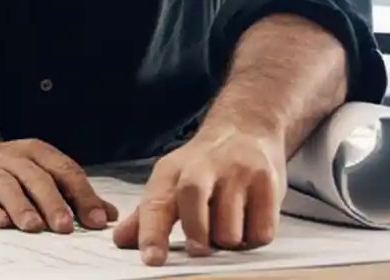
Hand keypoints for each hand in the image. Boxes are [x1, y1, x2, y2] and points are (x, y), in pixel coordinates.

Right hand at [0, 139, 117, 232]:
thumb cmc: (9, 169)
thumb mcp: (42, 172)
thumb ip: (74, 193)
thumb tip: (108, 215)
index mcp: (37, 153)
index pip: (65, 171)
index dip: (83, 196)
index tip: (97, 220)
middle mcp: (12, 158)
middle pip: (36, 178)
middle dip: (53, 203)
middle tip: (66, 226)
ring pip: (6, 186)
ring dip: (21, 206)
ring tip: (34, 226)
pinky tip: (0, 222)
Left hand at [113, 127, 285, 265]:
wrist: (245, 129)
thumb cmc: (202, 166)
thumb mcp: (170, 181)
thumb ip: (147, 214)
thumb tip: (121, 240)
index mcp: (171, 171)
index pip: (156, 203)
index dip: (151, 233)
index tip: (152, 259)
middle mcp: (203, 167)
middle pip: (194, 208)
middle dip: (198, 235)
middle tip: (200, 246)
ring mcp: (237, 172)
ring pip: (230, 231)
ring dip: (228, 241)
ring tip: (228, 223)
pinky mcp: (268, 181)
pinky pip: (262, 232)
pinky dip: (254, 237)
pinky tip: (249, 220)